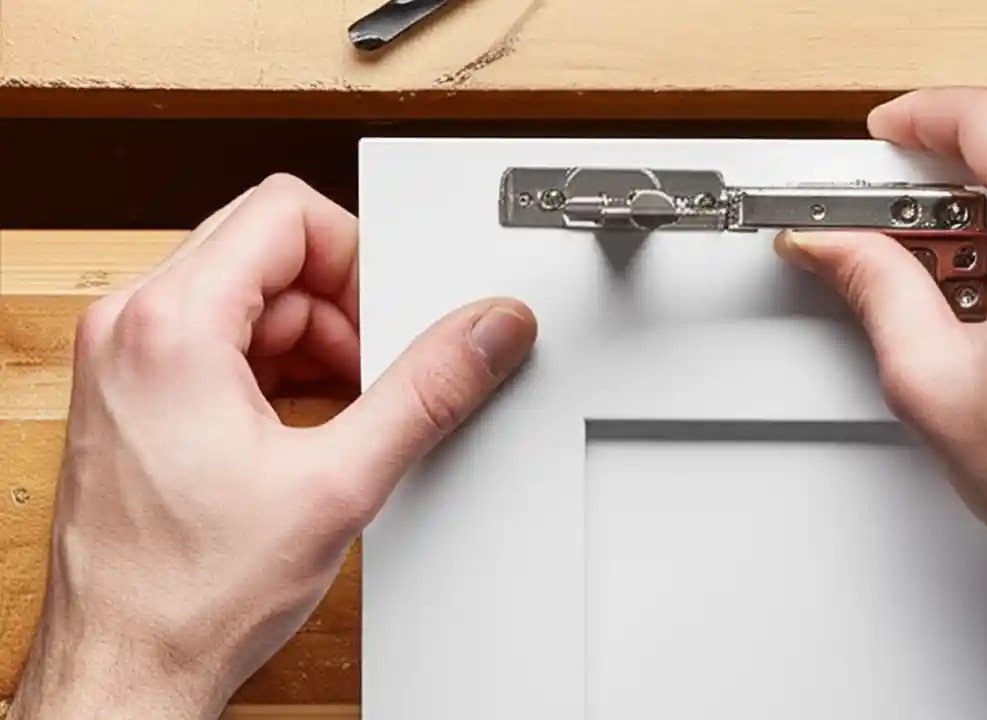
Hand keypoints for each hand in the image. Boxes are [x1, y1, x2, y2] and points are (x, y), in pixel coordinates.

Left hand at [10, 175, 536, 718]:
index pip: (285, 212)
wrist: (125, 670)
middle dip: (339, 306)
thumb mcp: (339, 483)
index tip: (390, 317)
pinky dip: (274, 369)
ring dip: (311, 342)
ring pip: (245, 297)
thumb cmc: (189, 594)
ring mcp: (122, 360)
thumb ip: (428, 392)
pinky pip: (217, 340)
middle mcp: (130, 327)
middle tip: (374, 376)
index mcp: (169, 326)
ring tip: (343, 414)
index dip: (360, 256)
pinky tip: (307, 428)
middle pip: (265, 250)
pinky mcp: (131, 393)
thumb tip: (488, 333)